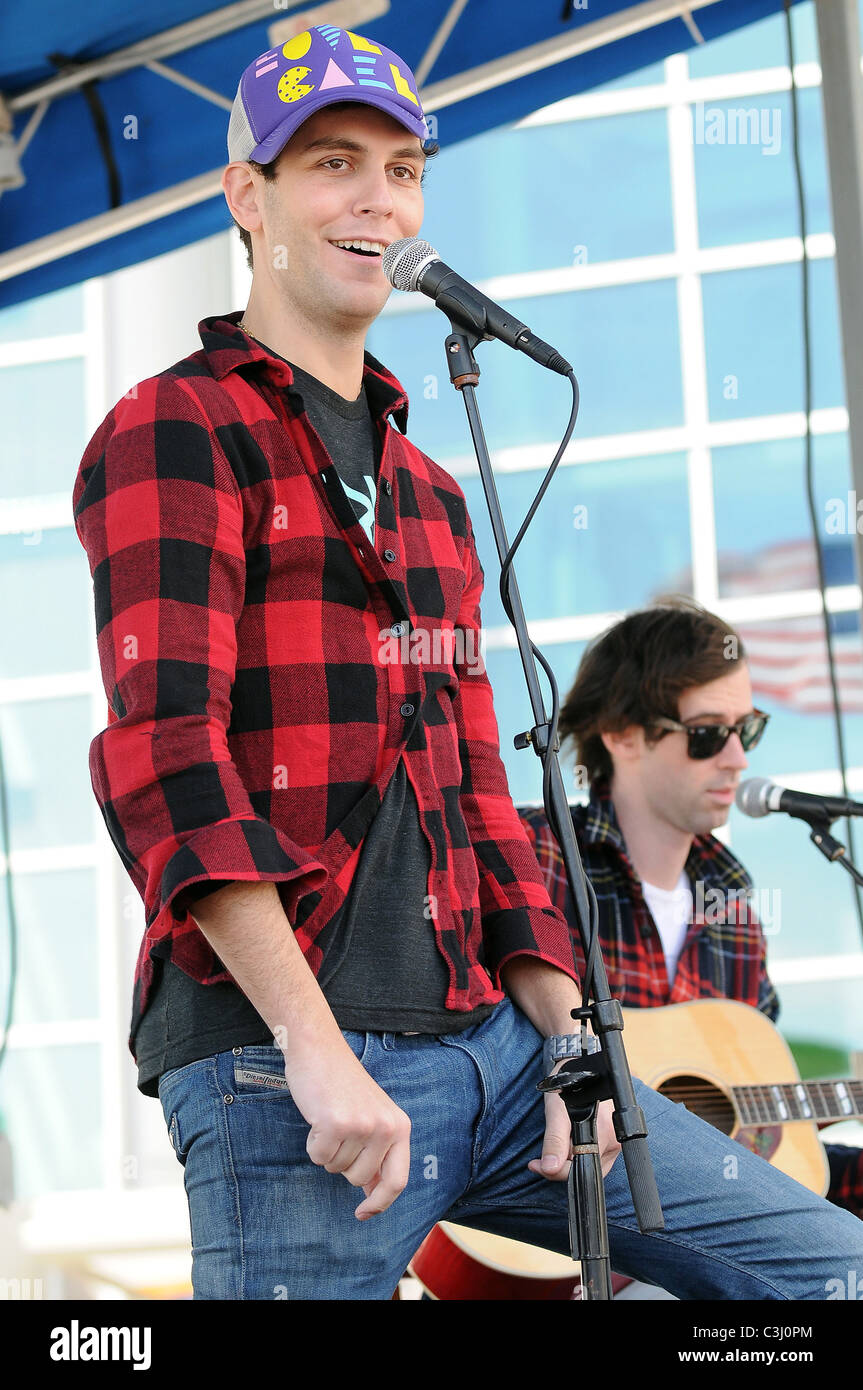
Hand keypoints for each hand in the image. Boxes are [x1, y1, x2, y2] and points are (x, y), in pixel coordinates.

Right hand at [283, 1040, 411, 1220]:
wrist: (319, 1049)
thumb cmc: (343, 1085)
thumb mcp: (373, 1116)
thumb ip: (378, 1153)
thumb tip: (373, 1195)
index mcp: (401, 1126)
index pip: (397, 1181)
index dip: (380, 1203)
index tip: (363, 1214)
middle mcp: (386, 1128)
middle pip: (358, 1178)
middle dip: (343, 1164)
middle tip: (339, 1131)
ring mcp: (362, 1126)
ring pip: (335, 1168)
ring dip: (327, 1150)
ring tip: (330, 1119)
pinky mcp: (335, 1124)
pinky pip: (317, 1157)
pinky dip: (312, 1143)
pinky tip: (317, 1118)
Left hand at [528, 1087, 620, 1182]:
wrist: (579, 1067)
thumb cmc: (568, 1084)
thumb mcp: (556, 1111)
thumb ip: (554, 1141)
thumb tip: (550, 1168)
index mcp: (605, 1133)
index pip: (582, 1169)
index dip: (557, 1171)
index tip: (537, 1165)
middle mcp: (615, 1140)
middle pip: (586, 1168)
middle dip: (561, 1167)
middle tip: (540, 1160)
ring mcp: (615, 1142)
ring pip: (588, 1164)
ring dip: (567, 1162)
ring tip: (553, 1148)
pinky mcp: (611, 1141)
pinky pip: (593, 1157)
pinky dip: (576, 1155)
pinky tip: (565, 1145)